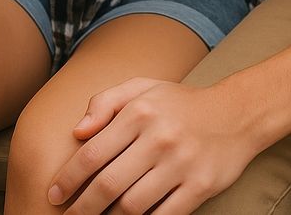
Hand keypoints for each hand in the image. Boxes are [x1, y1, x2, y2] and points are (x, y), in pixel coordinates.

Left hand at [48, 78, 261, 213]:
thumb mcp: (141, 87)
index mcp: (139, 112)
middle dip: (82, 207)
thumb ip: (104, 102)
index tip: (54, 194)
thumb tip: (77, 131)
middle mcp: (158, 138)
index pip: (92, 153)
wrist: (236, 113)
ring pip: (133, 206)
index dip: (68, 179)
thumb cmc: (179, 103)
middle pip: (108, 185)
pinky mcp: (201, 186)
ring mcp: (181, 164)